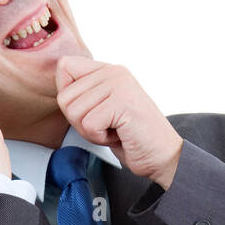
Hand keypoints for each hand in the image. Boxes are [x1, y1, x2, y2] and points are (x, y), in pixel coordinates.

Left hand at [54, 57, 182, 187]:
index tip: (92, 113)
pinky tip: (120, 134)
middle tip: (107, 126)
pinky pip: (88, 125)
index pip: (64, 67)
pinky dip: (101, 138)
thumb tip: (61, 93)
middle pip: (64, 97)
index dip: (69, 98)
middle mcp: (113, 71)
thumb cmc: (132, 138)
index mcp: (107, 70)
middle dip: (80, 122)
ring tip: (115, 129)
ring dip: (91, 131)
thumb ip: (84, 96)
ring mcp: (118, 84)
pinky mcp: (121, 101)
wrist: (163, 156)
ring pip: (74, 112)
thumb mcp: (102, 110)